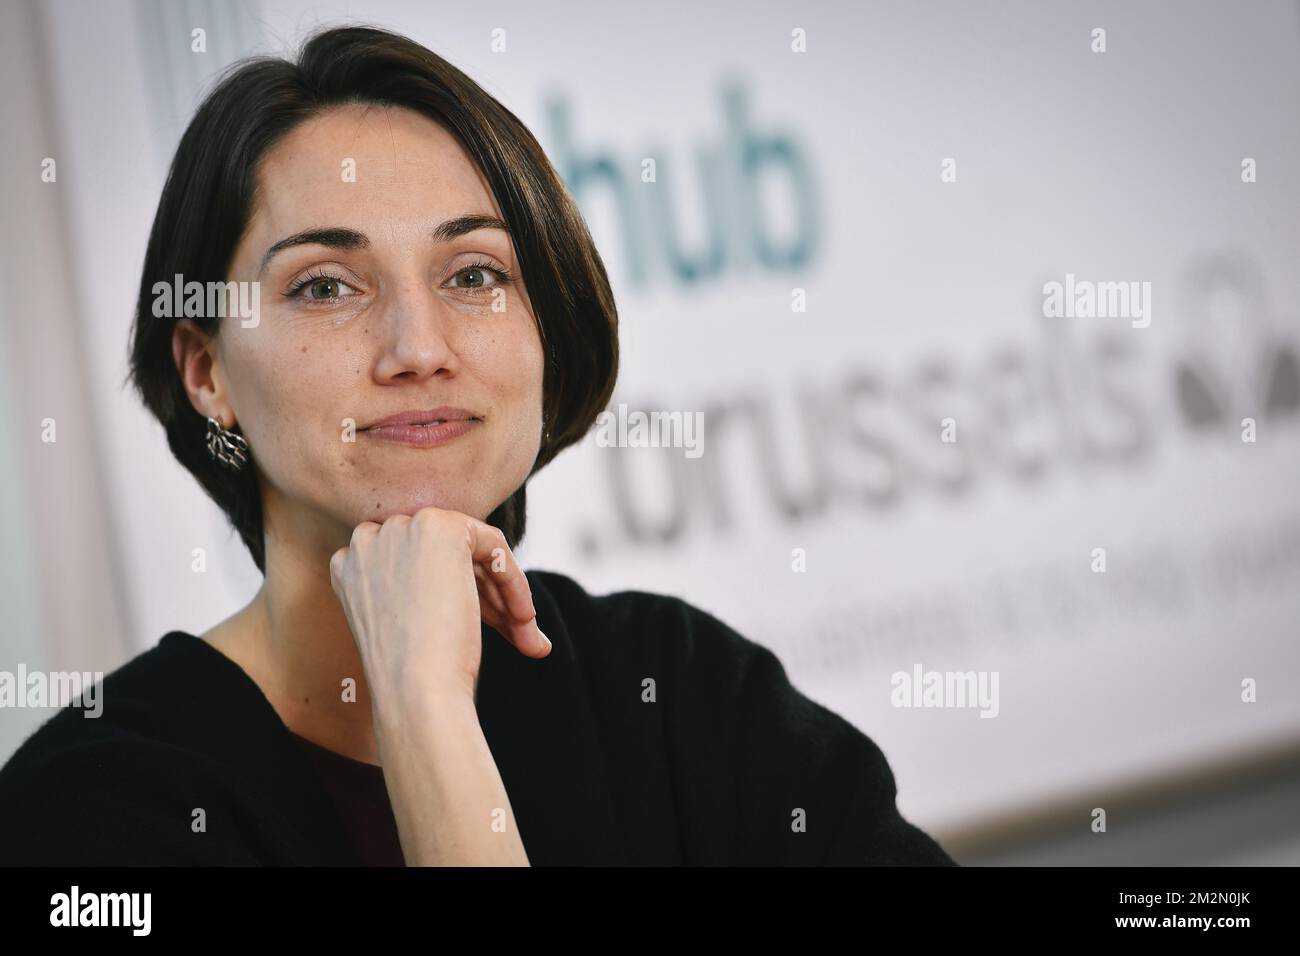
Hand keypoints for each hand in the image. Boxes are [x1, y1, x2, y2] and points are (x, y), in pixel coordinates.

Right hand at [328, 507, 550, 707]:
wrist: (415, 689)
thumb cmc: (413, 674)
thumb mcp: (406, 622)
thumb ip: (426, 588)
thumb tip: (476, 584)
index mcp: (349, 565)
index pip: (414, 564)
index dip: (455, 594)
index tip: (486, 628)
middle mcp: (367, 539)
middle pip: (444, 555)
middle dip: (484, 593)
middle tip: (516, 632)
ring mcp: (401, 528)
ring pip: (472, 550)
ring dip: (503, 592)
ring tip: (527, 635)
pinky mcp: (440, 526)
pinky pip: (492, 544)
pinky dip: (513, 581)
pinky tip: (523, 619)